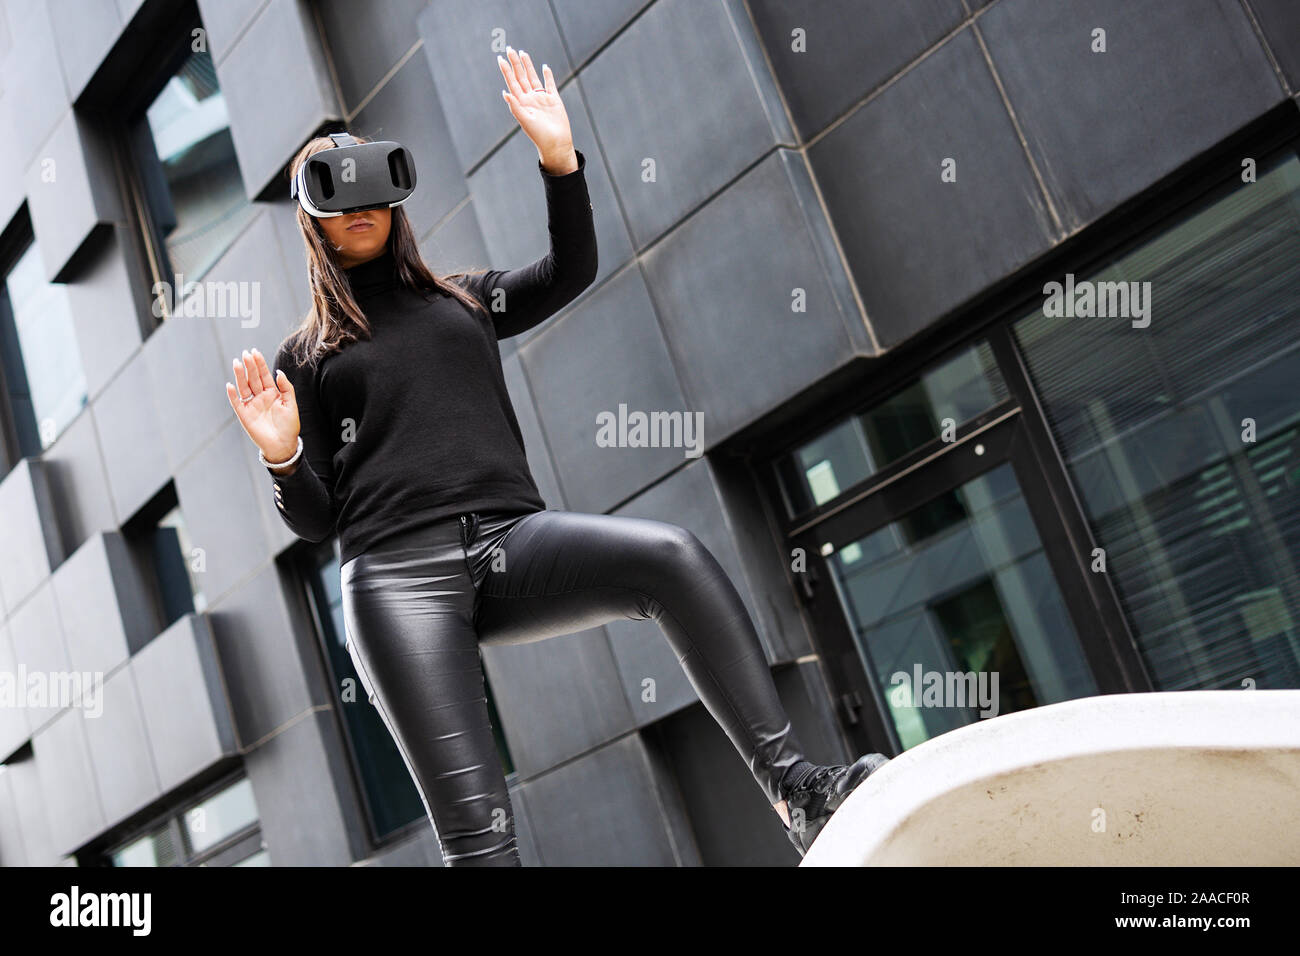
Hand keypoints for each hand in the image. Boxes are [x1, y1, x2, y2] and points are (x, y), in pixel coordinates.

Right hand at [225, 348, 300, 469]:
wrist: (283, 445)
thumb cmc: (289, 426)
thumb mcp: (291, 404)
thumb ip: (286, 388)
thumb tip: (278, 372)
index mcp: (272, 393)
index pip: (264, 375)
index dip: (260, 364)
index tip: (255, 352)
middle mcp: (260, 397)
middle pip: (253, 378)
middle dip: (249, 366)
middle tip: (245, 354)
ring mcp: (252, 405)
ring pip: (244, 387)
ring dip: (240, 375)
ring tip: (237, 363)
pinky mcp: (244, 415)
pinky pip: (237, 403)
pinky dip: (233, 394)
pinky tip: (230, 385)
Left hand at [497, 46, 574, 170]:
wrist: (556, 143)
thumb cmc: (539, 135)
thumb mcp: (525, 121)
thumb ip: (515, 107)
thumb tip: (505, 93)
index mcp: (521, 103)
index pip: (512, 83)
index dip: (506, 71)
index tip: (501, 58)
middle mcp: (530, 99)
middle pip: (521, 77)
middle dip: (515, 63)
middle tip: (509, 48)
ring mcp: (541, 98)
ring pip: (533, 78)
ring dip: (528, 66)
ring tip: (522, 53)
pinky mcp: (554, 100)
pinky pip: (549, 84)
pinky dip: (547, 75)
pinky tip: (544, 67)